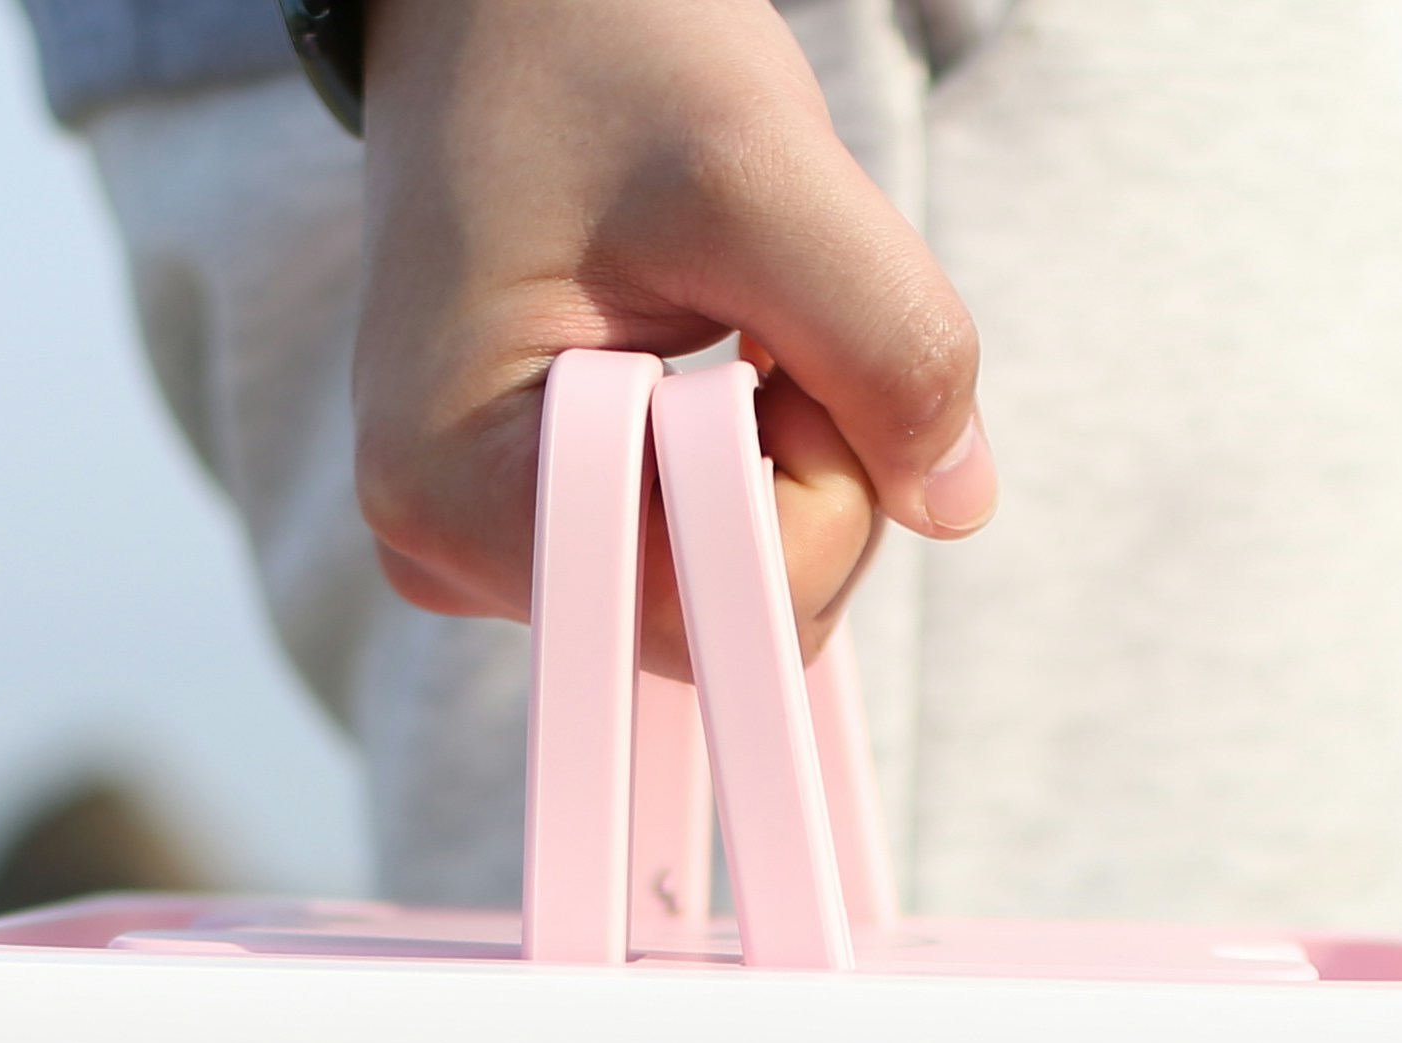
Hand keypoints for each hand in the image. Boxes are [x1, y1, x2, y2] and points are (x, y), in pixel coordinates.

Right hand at [353, 0, 994, 664]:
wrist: (510, 2)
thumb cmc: (596, 53)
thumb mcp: (763, 169)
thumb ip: (885, 339)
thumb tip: (956, 501)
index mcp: (452, 489)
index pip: (700, 621)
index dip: (807, 501)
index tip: (788, 348)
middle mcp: (446, 544)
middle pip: (720, 618)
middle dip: (803, 476)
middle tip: (770, 314)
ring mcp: (492, 537)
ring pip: (728, 583)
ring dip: (785, 450)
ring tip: (725, 303)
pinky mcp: (543, 508)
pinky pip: (704, 540)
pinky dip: (752, 447)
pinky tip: (708, 341)